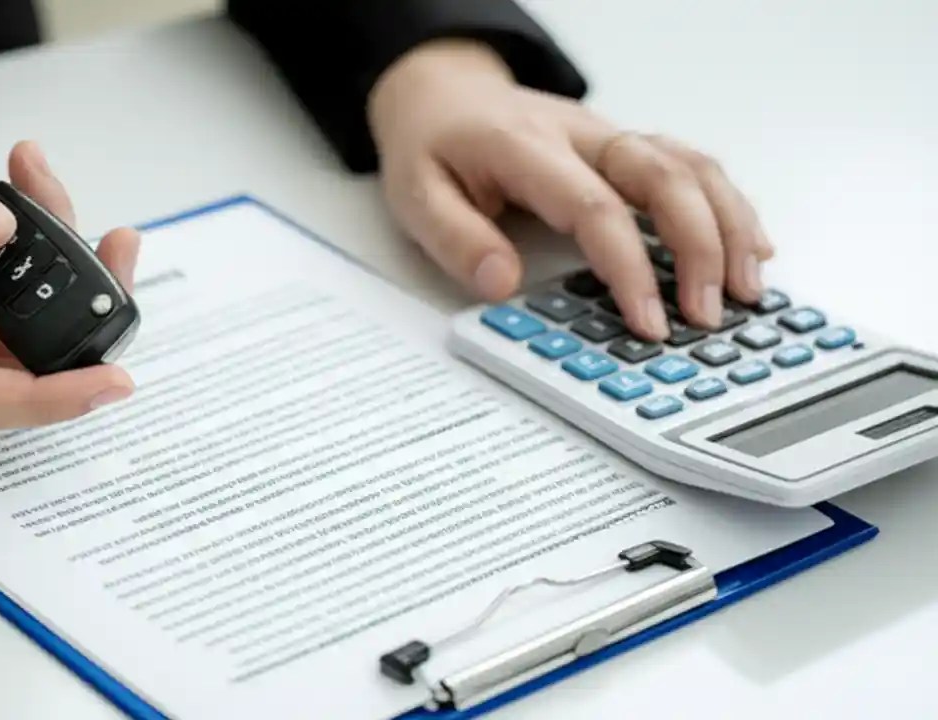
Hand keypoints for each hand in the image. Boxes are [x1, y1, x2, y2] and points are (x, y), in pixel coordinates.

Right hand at [0, 133, 139, 429]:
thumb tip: (0, 228)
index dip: (46, 398)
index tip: (109, 381)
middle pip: (19, 363)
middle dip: (83, 311)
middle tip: (118, 245)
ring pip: (25, 323)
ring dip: (58, 260)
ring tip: (45, 180)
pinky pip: (10, 293)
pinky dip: (28, 243)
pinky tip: (19, 185)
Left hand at [367, 39, 772, 338]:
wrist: (442, 93)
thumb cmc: (433, 146)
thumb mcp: (415, 195)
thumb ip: (456, 239)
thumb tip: (501, 284)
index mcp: (527, 148)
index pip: (595, 207)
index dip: (629, 267)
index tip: (648, 322)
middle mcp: (582, 136)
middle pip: (664, 177)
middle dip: (699, 248)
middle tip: (708, 315)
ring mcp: (610, 138)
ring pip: (691, 167)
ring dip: (728, 227)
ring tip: (747, 290)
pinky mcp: (626, 148)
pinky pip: (692, 168)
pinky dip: (728, 207)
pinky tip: (750, 249)